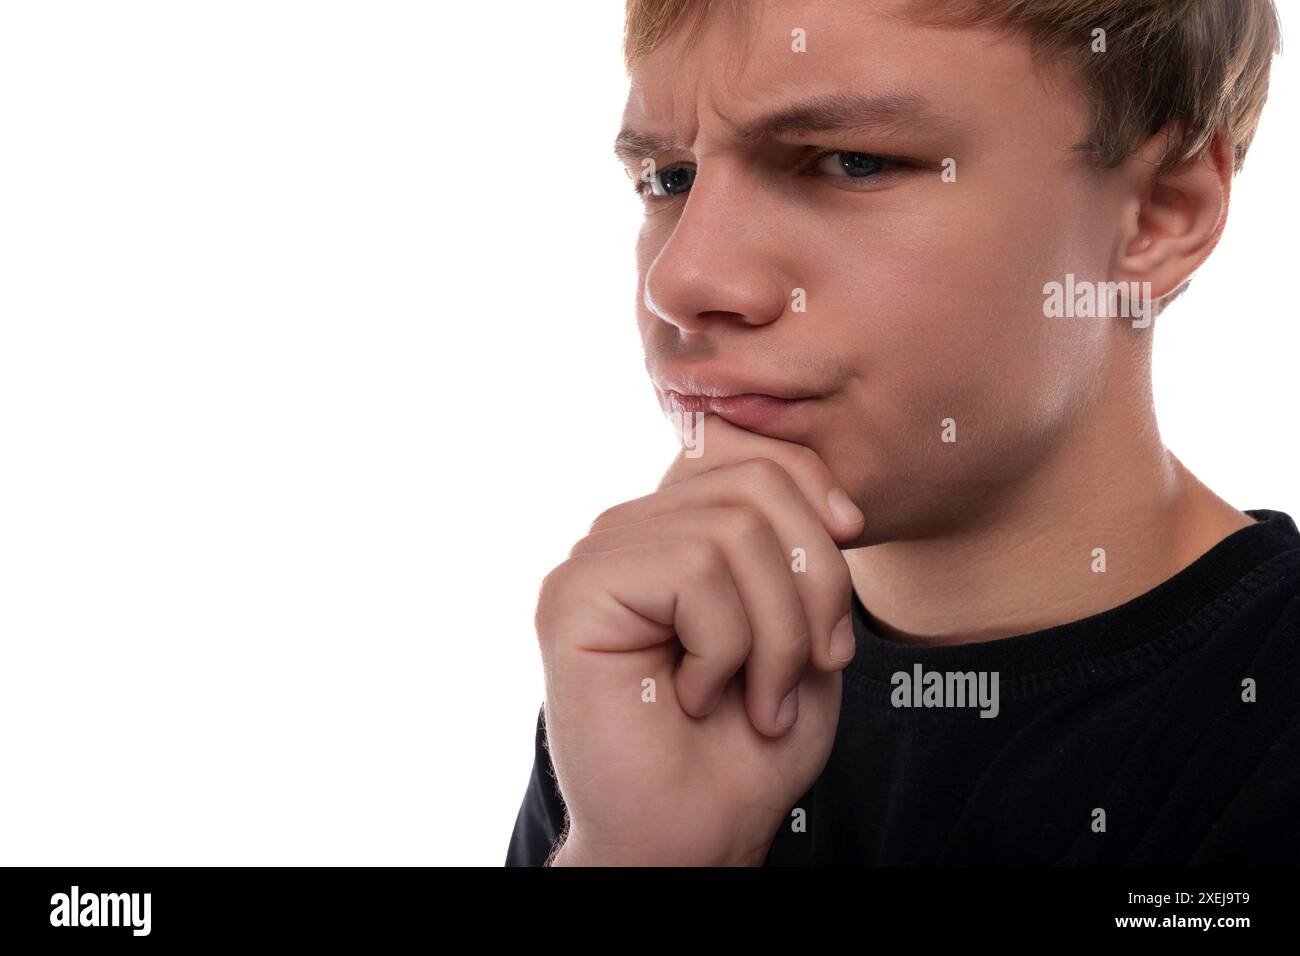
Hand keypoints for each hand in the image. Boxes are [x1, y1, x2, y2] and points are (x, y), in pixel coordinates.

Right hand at [535, 412, 862, 864]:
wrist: (690, 837)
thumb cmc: (743, 747)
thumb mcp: (804, 632)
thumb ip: (801, 550)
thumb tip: (828, 500)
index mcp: (677, 531)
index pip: (755, 456)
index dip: (816, 498)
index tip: (844, 565)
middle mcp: (631, 532)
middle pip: (756, 485)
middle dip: (813, 583)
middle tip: (811, 669)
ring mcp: (596, 557)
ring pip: (733, 530)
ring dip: (776, 634)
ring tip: (757, 699)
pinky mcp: (573, 592)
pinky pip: (693, 571)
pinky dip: (726, 647)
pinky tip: (695, 697)